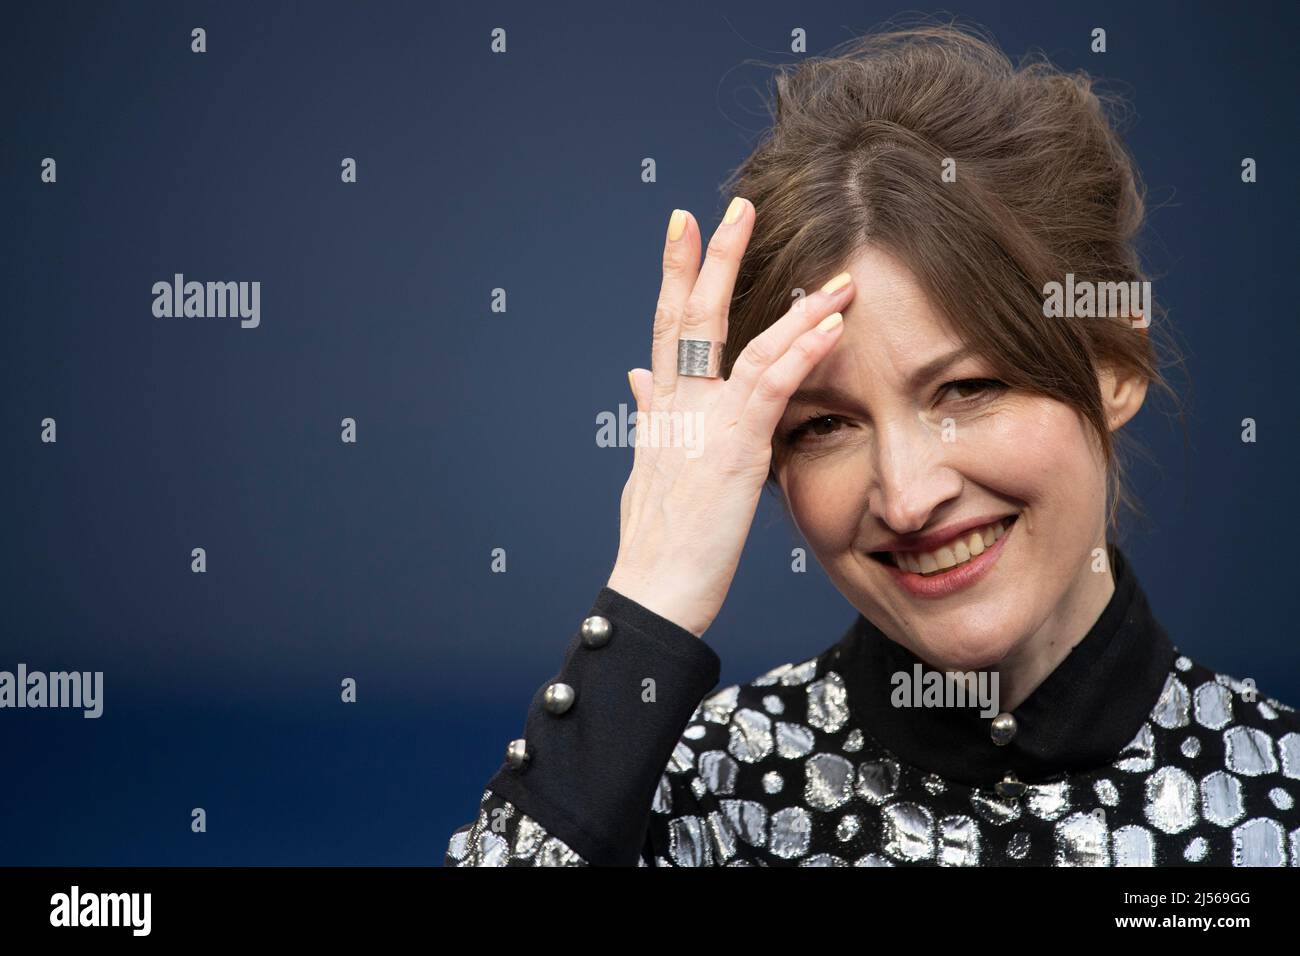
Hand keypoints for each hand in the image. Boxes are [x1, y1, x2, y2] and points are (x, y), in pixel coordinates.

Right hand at [606, 198, 855, 636]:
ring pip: (742, 344)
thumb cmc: (659, 539)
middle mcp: (677, 405)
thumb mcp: (649, 467)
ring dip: (791, 304)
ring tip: (832, 276)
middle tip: (735, 206)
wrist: (653, 587)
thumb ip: (649, 414)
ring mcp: (702, 424)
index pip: (667, 326)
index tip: (685, 227)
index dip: (677, 273)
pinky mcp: (730, 450)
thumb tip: (638, 378)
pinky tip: (830, 325)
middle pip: (692, 316)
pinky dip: (801, 352)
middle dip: (713, 257)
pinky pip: (768, 388)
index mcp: (663, 407)